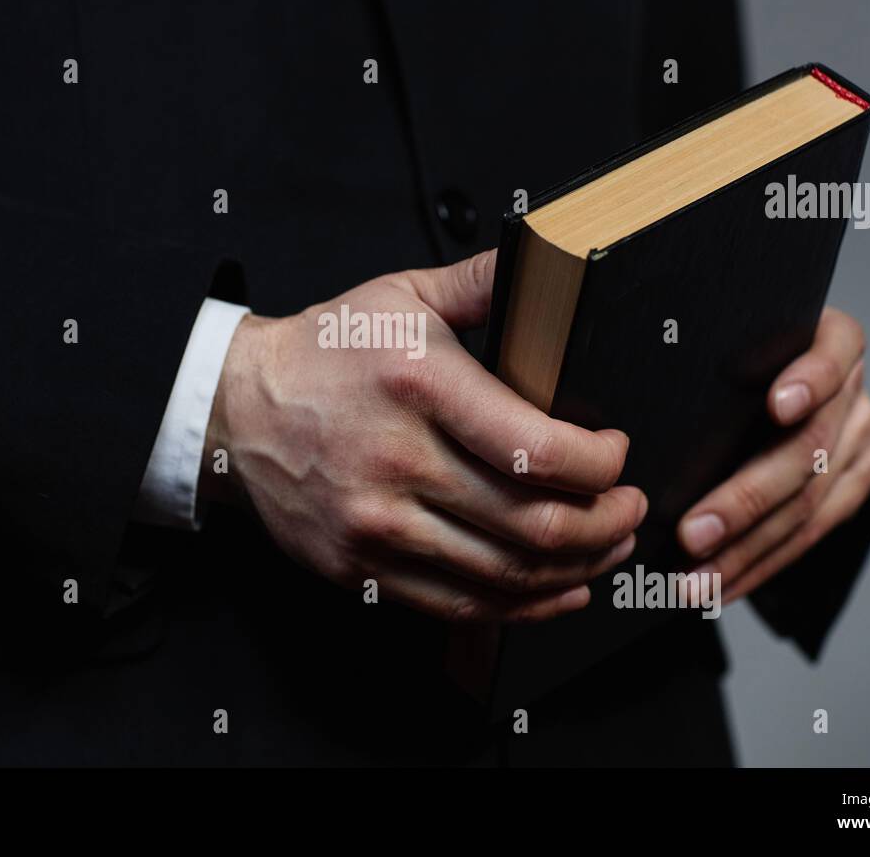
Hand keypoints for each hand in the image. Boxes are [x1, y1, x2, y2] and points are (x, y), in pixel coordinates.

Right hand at [202, 250, 645, 622]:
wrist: (238, 411)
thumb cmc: (325, 352)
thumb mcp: (403, 295)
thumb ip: (484, 282)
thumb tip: (558, 262)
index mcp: (419, 386)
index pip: (537, 448)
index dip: (601, 465)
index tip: (617, 455)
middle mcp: (397, 461)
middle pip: (534, 524)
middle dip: (607, 524)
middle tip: (631, 509)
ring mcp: (376, 523)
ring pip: (505, 575)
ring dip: (577, 569)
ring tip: (608, 547)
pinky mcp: (361, 567)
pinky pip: (460, 604)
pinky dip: (523, 606)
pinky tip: (558, 589)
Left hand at [677, 307, 869, 602]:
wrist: (783, 379)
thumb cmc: (730, 359)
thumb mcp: (724, 347)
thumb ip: (707, 363)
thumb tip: (624, 411)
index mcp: (830, 340)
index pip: (833, 351)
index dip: (809, 379)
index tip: (776, 406)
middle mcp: (853, 391)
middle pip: (808, 449)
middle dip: (745, 500)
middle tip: (690, 535)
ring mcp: (860, 440)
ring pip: (808, 506)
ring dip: (745, 551)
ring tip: (693, 580)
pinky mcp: (856, 482)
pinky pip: (809, 536)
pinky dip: (758, 565)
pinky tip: (719, 586)